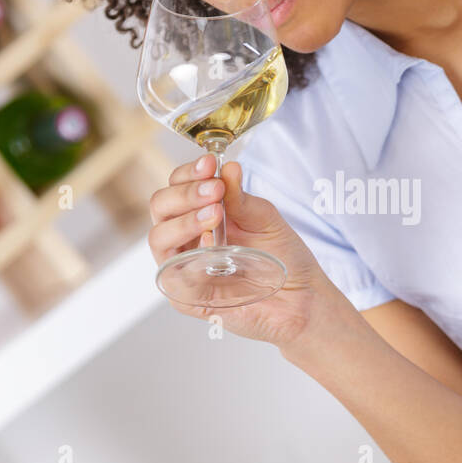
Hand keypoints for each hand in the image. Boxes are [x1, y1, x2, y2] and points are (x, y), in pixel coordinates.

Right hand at [147, 153, 338, 347]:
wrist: (302, 299)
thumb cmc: (283, 259)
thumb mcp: (265, 219)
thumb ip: (241, 198)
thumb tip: (228, 167)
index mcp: (200, 214)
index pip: (178, 186)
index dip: (190, 173)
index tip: (211, 163)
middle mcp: (186, 239)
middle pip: (160, 206)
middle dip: (185, 193)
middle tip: (215, 189)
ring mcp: (184, 267)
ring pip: (158, 236)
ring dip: (184, 219)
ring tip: (215, 212)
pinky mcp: (186, 297)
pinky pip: (173, 272)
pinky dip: (190, 253)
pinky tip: (211, 242)